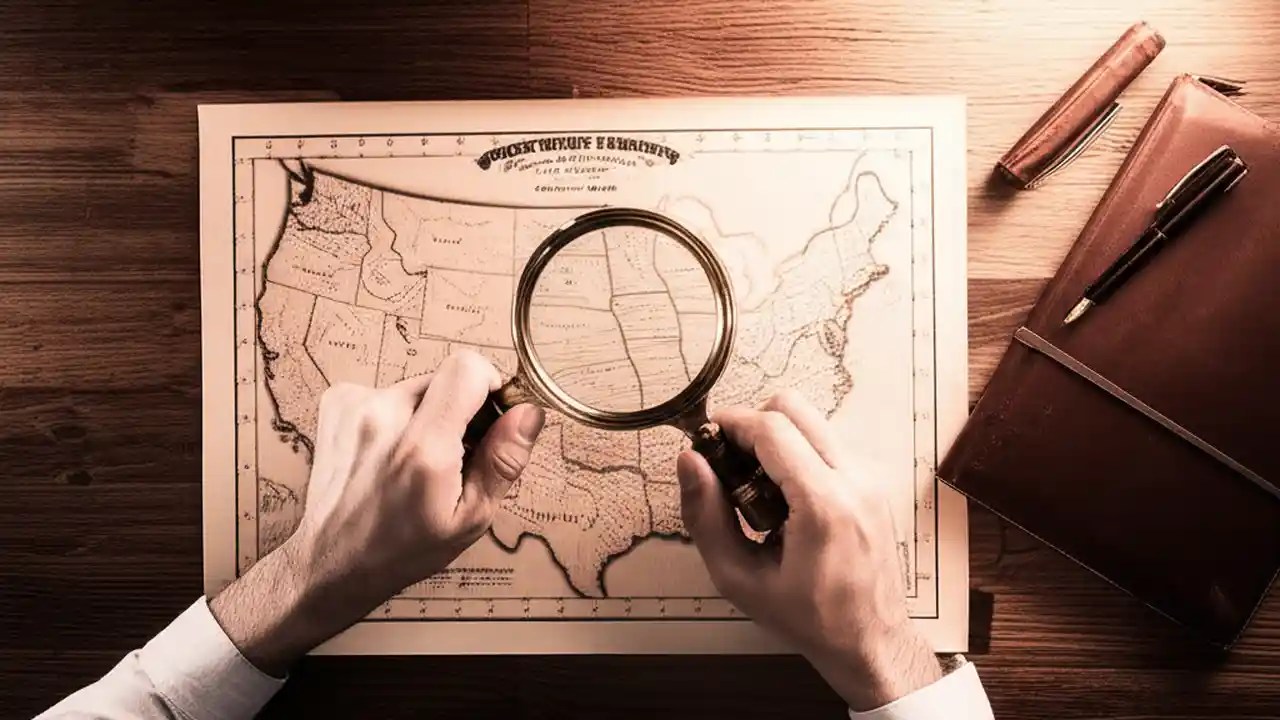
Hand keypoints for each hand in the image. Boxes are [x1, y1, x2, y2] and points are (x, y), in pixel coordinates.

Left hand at [210, 351, 545, 674]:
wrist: (332, 561)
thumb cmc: (403, 549)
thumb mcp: (469, 519)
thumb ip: (502, 461)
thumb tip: (528, 413)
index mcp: (422, 448)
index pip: (467, 368)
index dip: (490, 383)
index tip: (491, 415)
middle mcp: (384, 416)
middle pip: (446, 378)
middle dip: (460, 408)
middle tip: (455, 454)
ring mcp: (355, 406)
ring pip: (419, 387)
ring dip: (428, 414)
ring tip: (416, 460)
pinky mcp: (338, 402)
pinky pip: (389, 393)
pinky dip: (398, 416)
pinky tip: (389, 453)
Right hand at [676, 390, 940, 710]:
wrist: (871, 641)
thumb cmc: (809, 619)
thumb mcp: (739, 578)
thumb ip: (706, 517)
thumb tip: (690, 462)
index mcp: (825, 506)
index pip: (772, 429)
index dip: (731, 423)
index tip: (707, 438)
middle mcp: (855, 481)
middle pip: (795, 407)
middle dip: (753, 423)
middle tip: (731, 460)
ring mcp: (870, 478)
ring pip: (812, 421)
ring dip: (777, 439)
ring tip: (757, 487)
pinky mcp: (873, 483)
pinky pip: (828, 444)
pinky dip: (799, 454)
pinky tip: (784, 497)